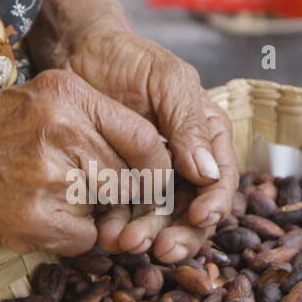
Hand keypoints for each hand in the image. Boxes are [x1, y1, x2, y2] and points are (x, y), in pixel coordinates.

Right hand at [0, 70, 170, 255]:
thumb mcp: (42, 97)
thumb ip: (94, 117)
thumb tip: (152, 154)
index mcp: (70, 95)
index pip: (144, 139)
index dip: (158, 169)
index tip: (155, 181)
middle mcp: (65, 132)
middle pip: (131, 179)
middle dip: (127, 197)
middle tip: (108, 200)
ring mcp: (51, 178)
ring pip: (111, 210)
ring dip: (100, 217)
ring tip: (67, 204)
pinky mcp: (37, 218)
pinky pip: (86, 238)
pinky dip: (76, 237)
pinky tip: (49, 220)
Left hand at [41, 29, 238, 261]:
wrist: (80, 53)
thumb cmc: (130, 59)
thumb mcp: (168, 80)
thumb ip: (189, 124)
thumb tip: (207, 172)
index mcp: (207, 138)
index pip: (221, 180)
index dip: (214, 204)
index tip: (200, 218)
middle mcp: (184, 164)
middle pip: (193, 212)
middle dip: (180, 234)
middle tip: (161, 248)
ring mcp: (152, 178)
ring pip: (160, 220)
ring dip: (148, 236)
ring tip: (126, 242)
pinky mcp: (120, 185)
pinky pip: (125, 214)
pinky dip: (119, 228)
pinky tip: (106, 235)